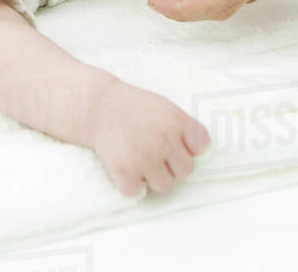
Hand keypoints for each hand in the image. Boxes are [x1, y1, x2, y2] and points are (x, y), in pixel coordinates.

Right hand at [87, 77, 209, 195]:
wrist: (96, 105)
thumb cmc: (131, 106)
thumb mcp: (164, 107)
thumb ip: (182, 127)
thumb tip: (197, 152)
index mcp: (178, 122)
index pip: (202, 146)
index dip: (188, 147)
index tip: (174, 142)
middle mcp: (165, 141)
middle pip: (185, 171)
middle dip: (171, 165)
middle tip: (152, 151)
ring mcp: (146, 158)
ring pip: (165, 186)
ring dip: (152, 177)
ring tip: (138, 160)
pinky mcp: (125, 171)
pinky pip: (137, 191)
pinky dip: (129, 183)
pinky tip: (124, 167)